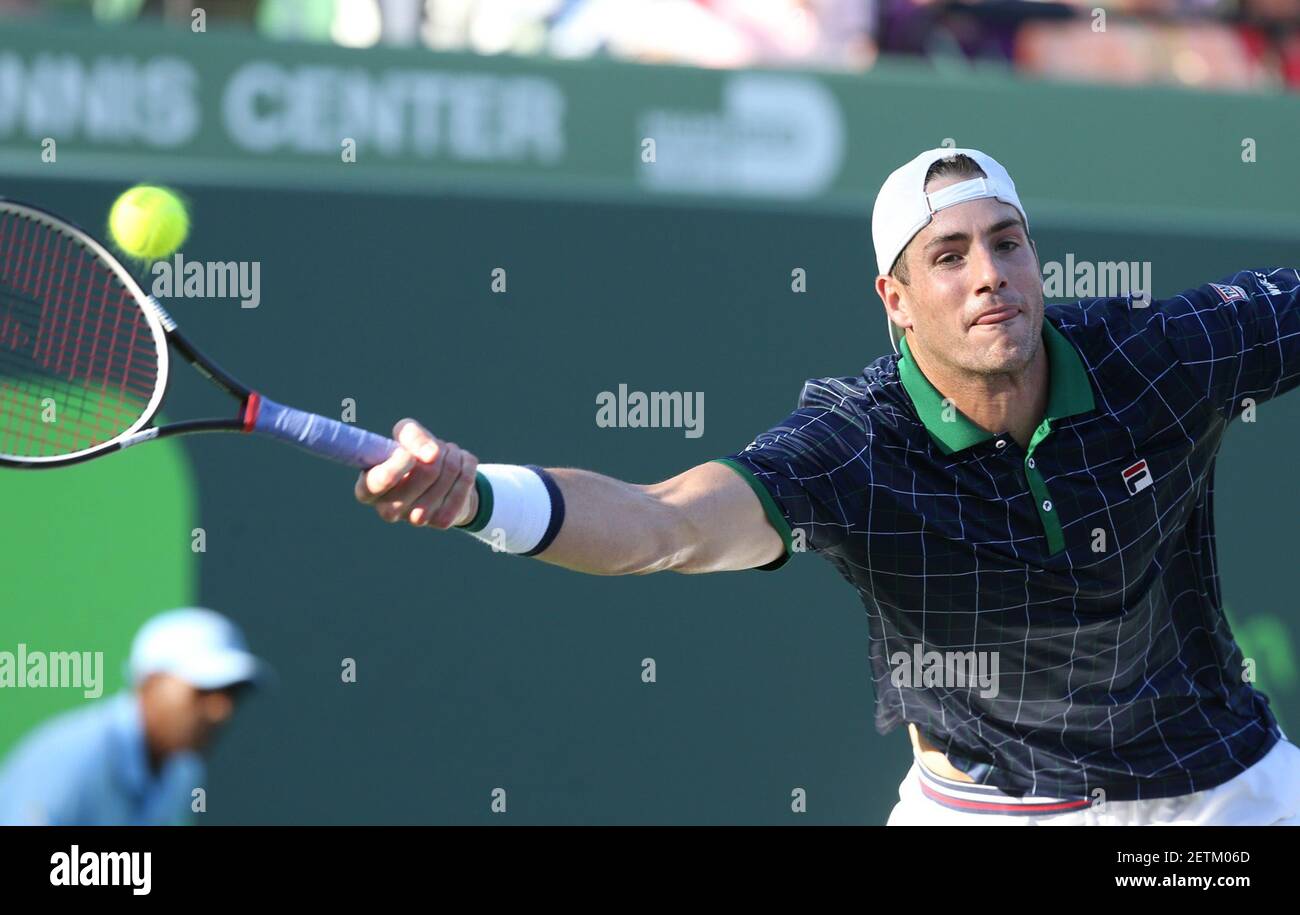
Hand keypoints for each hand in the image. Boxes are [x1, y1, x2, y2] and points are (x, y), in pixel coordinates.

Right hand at [354, 419, 478, 528]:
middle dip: (438, 449)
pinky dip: (468, 465)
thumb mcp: (404, 435)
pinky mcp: (441, 521)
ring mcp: (415, 519)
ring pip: (448, 473)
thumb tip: (431, 454)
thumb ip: (411, 435)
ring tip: (448, 454)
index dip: (395, 467)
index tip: (408, 454)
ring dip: (453, 454)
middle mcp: (387, 510)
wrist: (440, 480)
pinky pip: (465, 483)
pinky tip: (462, 465)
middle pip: (426, 471)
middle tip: (436, 448)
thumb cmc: (413, 454)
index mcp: (368, 489)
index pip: (376, 483)